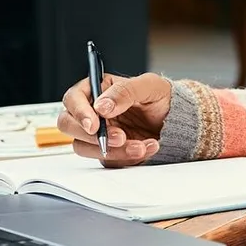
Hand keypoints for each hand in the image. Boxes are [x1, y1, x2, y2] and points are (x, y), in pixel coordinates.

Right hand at [58, 72, 173, 166]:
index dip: (79, 112)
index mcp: (96, 90)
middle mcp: (91, 112)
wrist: (176, 120)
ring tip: (142, 145)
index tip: (94, 125)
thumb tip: (101, 106)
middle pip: (69, 126)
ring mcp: (97, 134)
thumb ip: (124, 92)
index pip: (73, 99)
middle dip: (93, 136)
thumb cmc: (160, 97)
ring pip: (86, 147)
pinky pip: (107, 160)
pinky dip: (127, 157)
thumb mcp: (148, 86)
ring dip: (114, 150)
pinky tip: (147, 147)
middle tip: (119, 138)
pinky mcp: (107, 151)